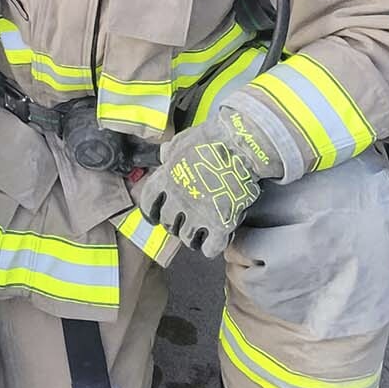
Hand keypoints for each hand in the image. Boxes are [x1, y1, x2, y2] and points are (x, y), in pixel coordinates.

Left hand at [135, 104, 282, 258]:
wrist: (240, 146)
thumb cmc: (211, 138)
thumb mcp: (183, 141)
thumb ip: (171, 151)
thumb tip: (163, 154)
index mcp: (166, 179)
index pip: (148, 202)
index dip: (150, 211)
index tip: (154, 217)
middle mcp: (178, 200)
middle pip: (168, 223)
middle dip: (174, 224)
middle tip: (184, 221)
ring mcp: (199, 214)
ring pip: (187, 239)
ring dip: (192, 238)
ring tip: (199, 234)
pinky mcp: (221, 224)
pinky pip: (210, 248)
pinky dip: (211, 248)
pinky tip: (215, 241)